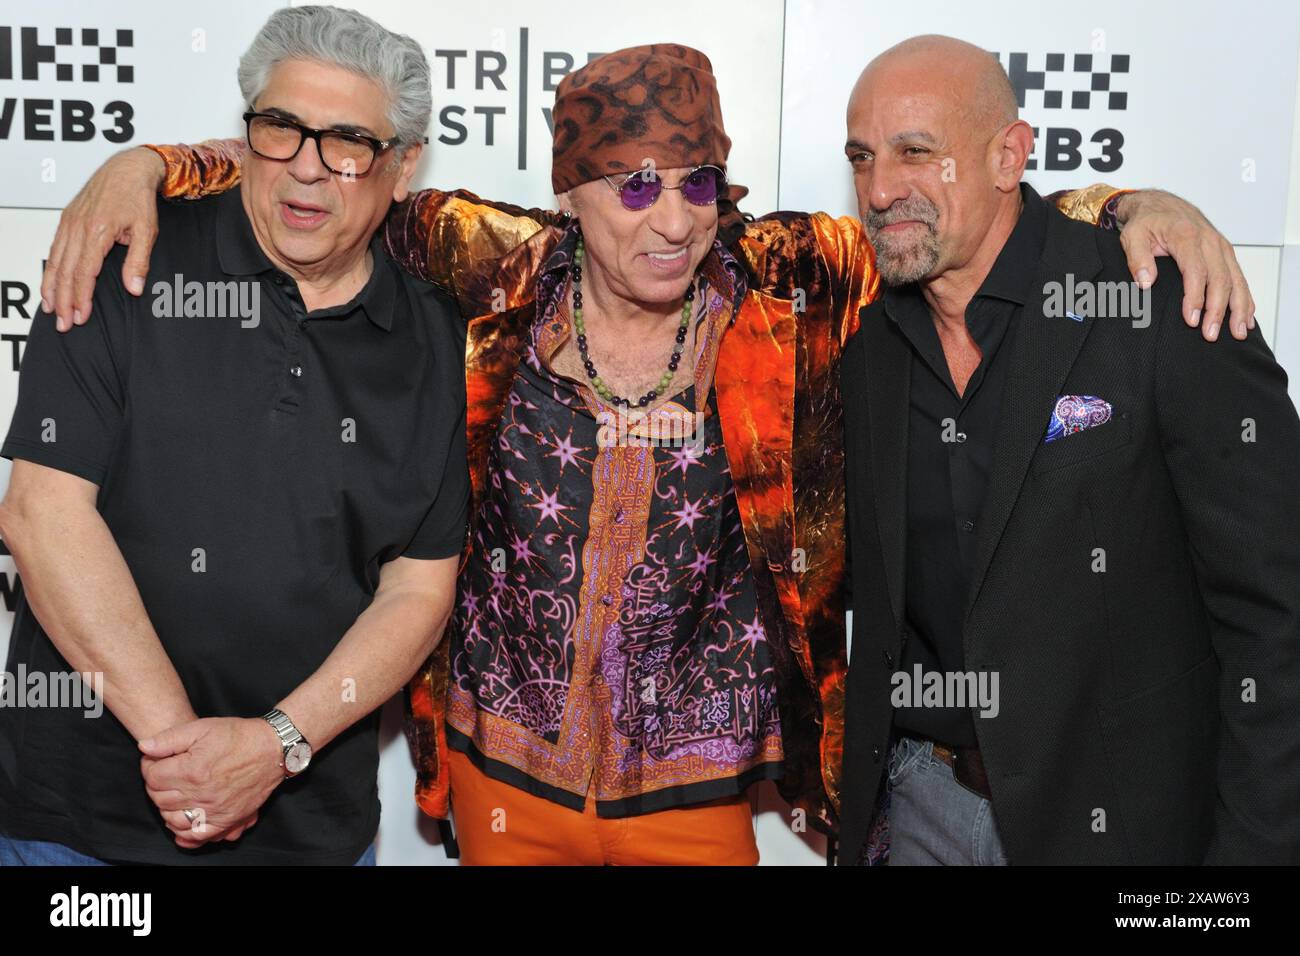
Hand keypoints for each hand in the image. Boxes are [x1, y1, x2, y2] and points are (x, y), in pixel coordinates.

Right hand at [42, 146, 164, 331]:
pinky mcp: (66, 220)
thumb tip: (133, 289)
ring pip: (55, 262)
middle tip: (64, 325)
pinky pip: (54, 250)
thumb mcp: (146, 230)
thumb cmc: (138, 199)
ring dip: (52, 289)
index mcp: (98, 231)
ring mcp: (69, 223)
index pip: (85, 273)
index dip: (81, 298)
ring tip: (51, 311)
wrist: (126, 169)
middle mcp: (78, 227)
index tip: (80, 318)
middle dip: (64, 301)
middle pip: (66, 272)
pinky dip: (50, 271)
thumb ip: (139, 261)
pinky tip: (50, 285)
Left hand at [139, 717, 284, 848]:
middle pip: (159, 798)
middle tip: (166, 774)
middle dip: (156, 785)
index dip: (149, 766)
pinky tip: (183, 818)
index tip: (157, 760)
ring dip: (167, 807)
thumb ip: (170, 738)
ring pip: (172, 819)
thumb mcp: (203, 727)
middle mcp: (201, 793)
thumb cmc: (239, 736)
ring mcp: (214, 809)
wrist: (272, 749)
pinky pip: (196, 835)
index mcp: (192, 770)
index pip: (152, 777)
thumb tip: (144, 748)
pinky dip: (183, 831)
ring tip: (174, 793)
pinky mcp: (227, 819)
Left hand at [1115, 190, 1254, 341]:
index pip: (1196, 271)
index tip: (1192, 320)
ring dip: (1239, 307)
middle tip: (1210, 334)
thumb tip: (1146, 282)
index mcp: (1186, 236)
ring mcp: (1220, 245)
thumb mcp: (1132, 236)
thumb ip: (1137, 259)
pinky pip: (1239, 275)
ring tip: (1237, 332)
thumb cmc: (1145, 221)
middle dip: (1218, 309)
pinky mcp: (1224, 251)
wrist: (1158, 204)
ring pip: (1236, 279)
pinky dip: (1245, 297)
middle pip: (1220, 279)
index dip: (1196, 298)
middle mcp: (1209, 240)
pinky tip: (1246, 316)